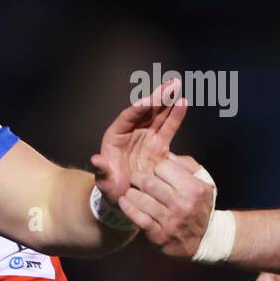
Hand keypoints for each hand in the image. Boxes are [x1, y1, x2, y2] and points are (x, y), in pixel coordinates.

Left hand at [90, 78, 186, 202]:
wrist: (124, 196)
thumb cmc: (110, 187)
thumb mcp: (104, 180)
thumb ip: (102, 170)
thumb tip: (96, 160)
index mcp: (115, 136)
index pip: (127, 117)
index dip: (138, 109)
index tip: (148, 100)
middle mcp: (131, 132)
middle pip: (145, 111)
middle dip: (157, 97)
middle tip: (170, 84)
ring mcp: (146, 137)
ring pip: (158, 115)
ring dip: (168, 101)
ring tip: (177, 86)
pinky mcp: (159, 145)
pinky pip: (168, 128)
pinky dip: (175, 116)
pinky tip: (183, 102)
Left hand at [119, 153, 214, 258]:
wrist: (205, 240)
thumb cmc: (200, 206)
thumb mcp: (204, 184)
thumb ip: (188, 166)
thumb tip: (167, 154)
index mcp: (195, 188)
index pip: (164, 168)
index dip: (155, 168)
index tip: (153, 172)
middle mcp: (184, 204)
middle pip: (149, 183)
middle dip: (137, 178)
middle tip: (134, 179)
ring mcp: (171, 221)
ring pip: (141, 199)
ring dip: (131, 193)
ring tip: (129, 190)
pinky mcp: (159, 235)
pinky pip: (138, 217)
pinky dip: (128, 207)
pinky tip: (124, 201)